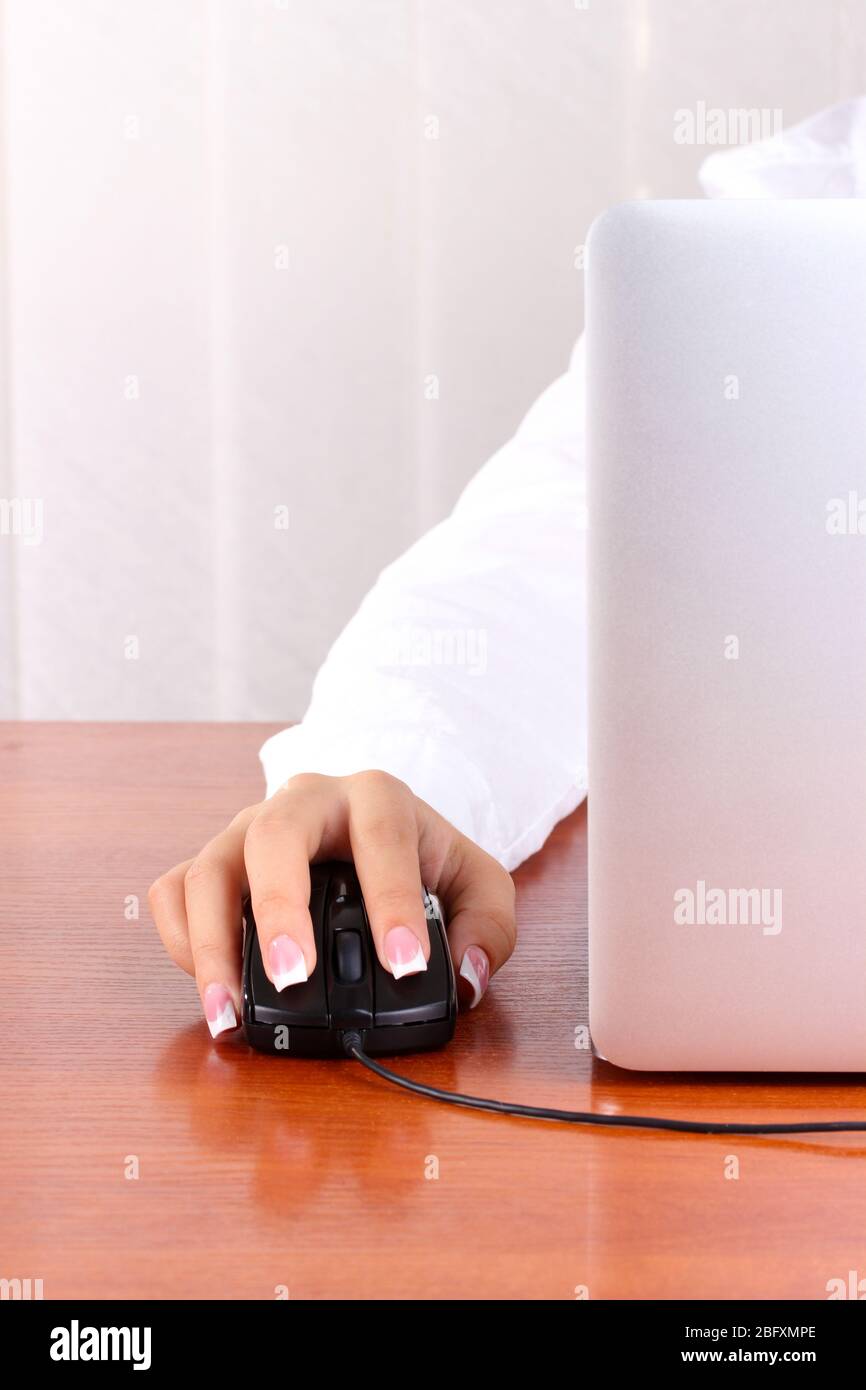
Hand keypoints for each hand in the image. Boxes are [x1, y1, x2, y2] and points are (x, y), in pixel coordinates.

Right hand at [148, 770, 515, 1038]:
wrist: (372, 826)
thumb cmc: (422, 857)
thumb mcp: (477, 884)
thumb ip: (488, 929)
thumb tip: (464, 979)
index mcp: (377, 798)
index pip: (384, 837)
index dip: (393, 901)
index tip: (405, 965)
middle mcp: (305, 802)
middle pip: (274, 835)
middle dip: (280, 909)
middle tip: (295, 979)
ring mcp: (250, 828)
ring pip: (209, 866)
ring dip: (213, 942)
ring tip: (230, 1013)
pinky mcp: (215, 860)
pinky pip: (175, 890)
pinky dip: (180, 940)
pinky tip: (212, 989)